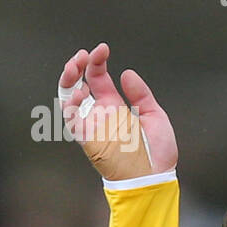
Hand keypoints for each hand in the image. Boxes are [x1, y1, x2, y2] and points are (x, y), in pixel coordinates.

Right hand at [59, 43, 177, 179]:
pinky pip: (71, 118)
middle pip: (80, 82)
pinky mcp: (87, 138)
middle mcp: (100, 112)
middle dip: (79, 65)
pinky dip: (70, 103)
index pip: (98, 78)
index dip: (97, 62)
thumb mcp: (154, 115)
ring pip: (69, 97)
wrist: (156, 177)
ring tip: (76, 64)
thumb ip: (140, 94)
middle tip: (85, 54)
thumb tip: (126, 73)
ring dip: (68, 78)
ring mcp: (92, 124)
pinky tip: (80, 90)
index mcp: (115, 106)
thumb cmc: (157, 152)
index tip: (103, 49)